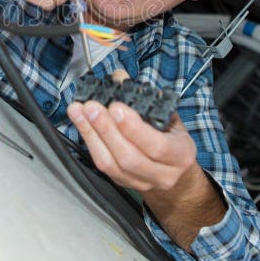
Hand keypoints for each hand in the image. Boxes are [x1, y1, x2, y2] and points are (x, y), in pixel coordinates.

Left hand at [66, 101, 197, 192]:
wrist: (176, 173)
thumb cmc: (173, 139)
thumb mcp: (169, 115)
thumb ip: (145, 97)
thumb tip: (119, 77)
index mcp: (180, 154)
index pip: (157, 146)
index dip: (133, 128)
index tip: (115, 107)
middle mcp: (162, 174)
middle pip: (129, 157)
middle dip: (106, 129)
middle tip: (91, 107)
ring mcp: (140, 182)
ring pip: (110, 163)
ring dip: (91, 134)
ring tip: (79, 112)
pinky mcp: (121, 182)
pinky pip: (101, 165)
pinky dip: (89, 141)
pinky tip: (81, 123)